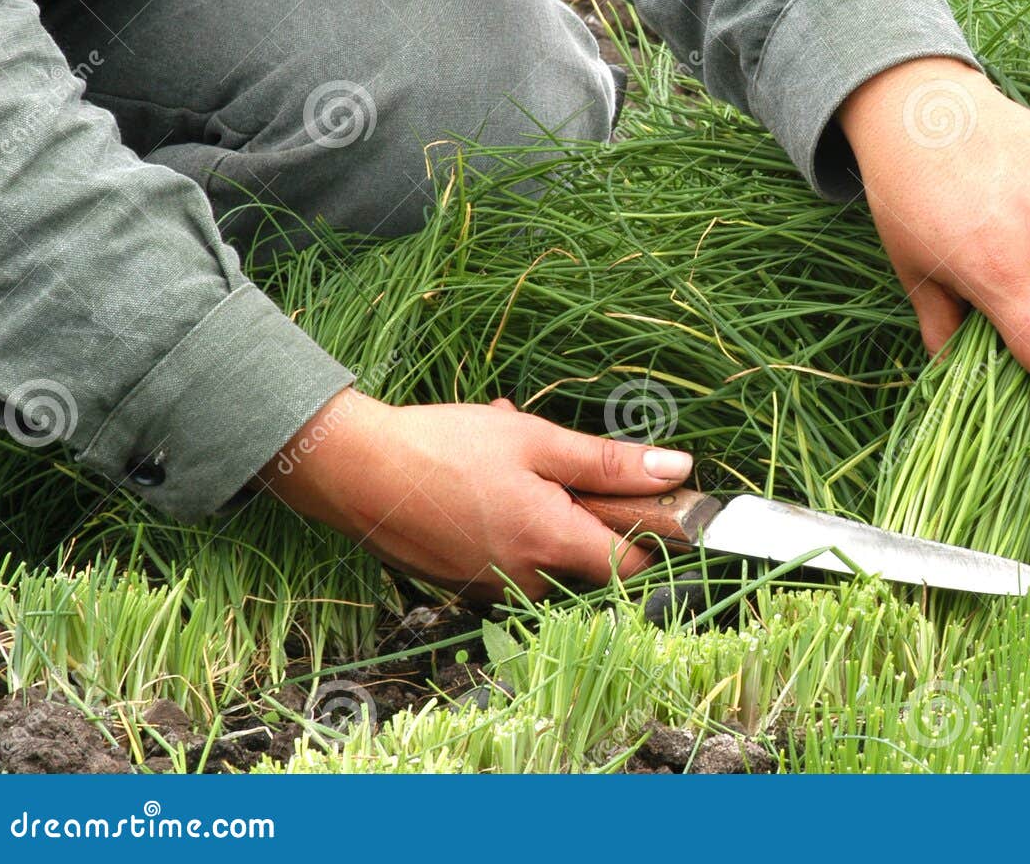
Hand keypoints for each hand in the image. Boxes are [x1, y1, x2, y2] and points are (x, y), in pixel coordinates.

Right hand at [256, 389, 692, 601]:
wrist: (352, 471)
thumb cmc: (444, 448)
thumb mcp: (536, 441)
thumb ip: (609, 463)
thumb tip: (677, 470)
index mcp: (552, 544)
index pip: (633, 566)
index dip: (650, 534)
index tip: (647, 499)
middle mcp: (525, 581)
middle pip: (588, 559)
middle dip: (583, 507)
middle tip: (553, 458)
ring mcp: (490, 588)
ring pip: (545, 553)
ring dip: (541, 507)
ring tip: (507, 458)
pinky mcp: (461, 585)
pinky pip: (508, 556)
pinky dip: (508, 520)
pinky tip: (481, 480)